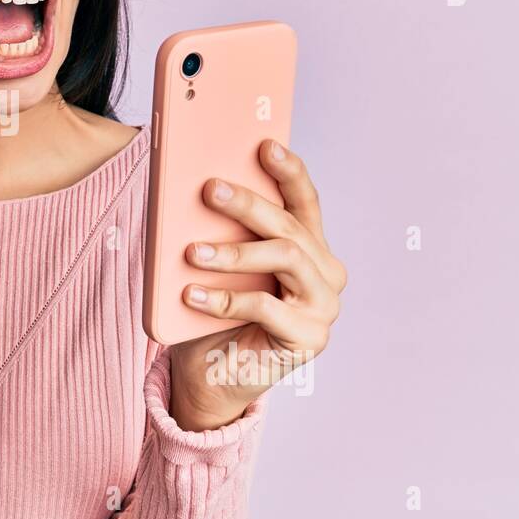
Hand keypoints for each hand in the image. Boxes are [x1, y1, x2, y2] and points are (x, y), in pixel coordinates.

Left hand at [168, 140, 347, 429]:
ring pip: (284, 258)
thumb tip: (198, 188)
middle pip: (289, 226)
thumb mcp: (219, 264)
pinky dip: (224, 298)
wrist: (211, 373)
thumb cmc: (214, 311)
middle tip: (209, 189)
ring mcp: (323, 306)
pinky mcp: (309, 338)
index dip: (289, 170)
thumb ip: (221, 230)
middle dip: (248, 203)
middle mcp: (326, 272)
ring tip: (192, 250)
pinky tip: (191, 293)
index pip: (304, 200)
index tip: (265, 145)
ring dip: (234, 252)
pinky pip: (266, 307)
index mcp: (309, 246)